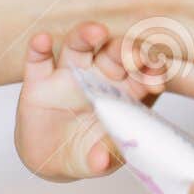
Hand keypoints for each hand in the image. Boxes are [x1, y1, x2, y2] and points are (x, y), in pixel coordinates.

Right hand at [14, 21, 153, 181]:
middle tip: (133, 56)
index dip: (152, 71)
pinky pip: (38, 60)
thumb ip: (105, 156)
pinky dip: (39, 49)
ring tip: (95, 33)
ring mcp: (69, 75)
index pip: (144, 72)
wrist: (51, 159)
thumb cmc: (88, 152)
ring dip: (87, 35)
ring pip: (79, 45)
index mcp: (125, 91)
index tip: (155, 81)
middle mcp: (100, 75)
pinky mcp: (39, 82)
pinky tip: (42, 41)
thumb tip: (103, 161)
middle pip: (115, 52)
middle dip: (125, 50)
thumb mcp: (100, 159)